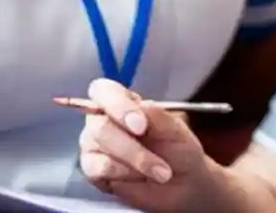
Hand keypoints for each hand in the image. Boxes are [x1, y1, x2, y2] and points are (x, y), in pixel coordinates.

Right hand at [78, 79, 214, 211]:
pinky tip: (140, 178)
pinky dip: (123, 174)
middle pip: (100, 125)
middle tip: (159, 163)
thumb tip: (141, 105)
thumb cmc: (179, 150)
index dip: (118, 106)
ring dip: (133, 162)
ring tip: (161, 173)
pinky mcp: (92, 170)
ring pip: (98, 148)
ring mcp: (94, 145)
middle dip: (131, 147)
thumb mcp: (176, 131)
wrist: (183, 184)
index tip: (141, 126)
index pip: (103, 90)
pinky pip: (97, 169)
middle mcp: (103, 120)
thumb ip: (157, 116)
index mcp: (123, 102)